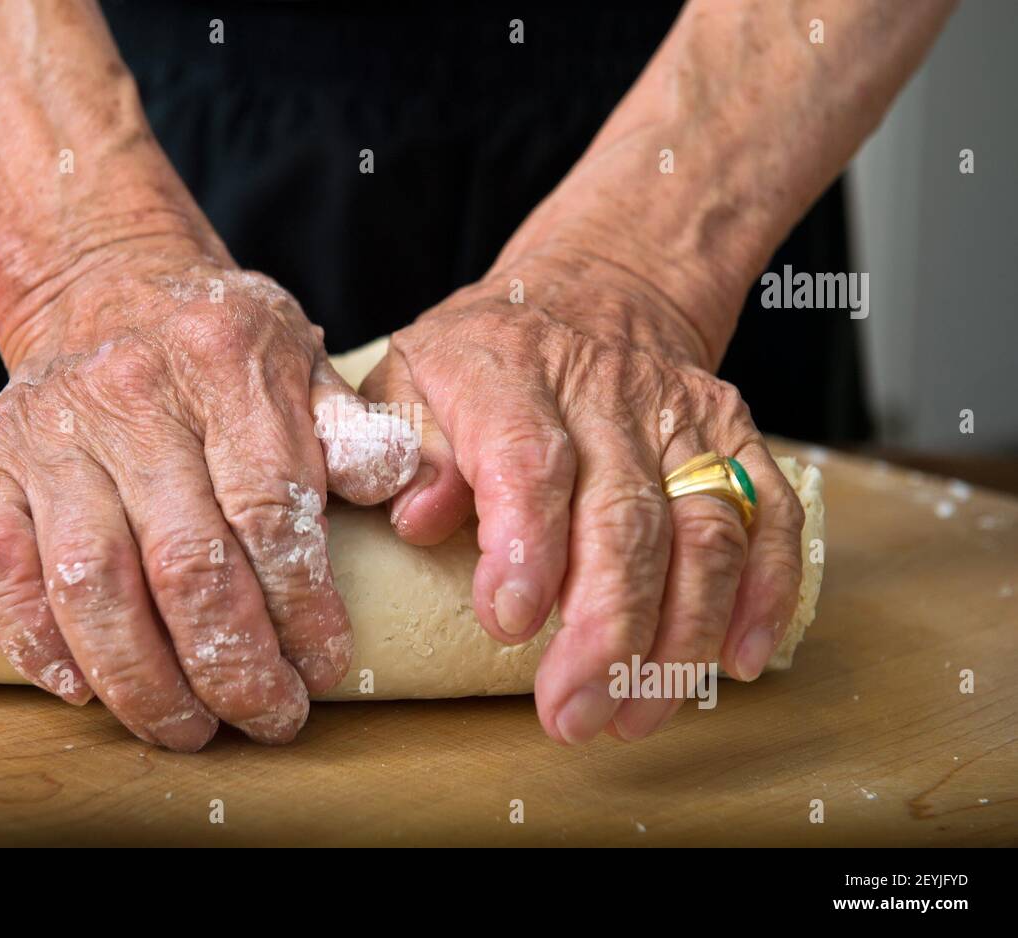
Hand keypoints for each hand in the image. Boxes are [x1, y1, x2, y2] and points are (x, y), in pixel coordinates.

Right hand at [0, 239, 415, 750]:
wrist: (102, 285)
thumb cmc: (215, 343)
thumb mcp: (301, 362)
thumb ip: (351, 429)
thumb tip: (397, 486)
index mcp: (224, 365)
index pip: (269, 511)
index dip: (300, 608)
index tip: (323, 667)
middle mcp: (130, 396)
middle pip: (182, 562)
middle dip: (231, 666)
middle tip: (266, 718)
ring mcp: (47, 432)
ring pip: (88, 583)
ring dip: (140, 678)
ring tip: (186, 727)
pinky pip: (0, 570)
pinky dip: (35, 644)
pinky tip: (84, 689)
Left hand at [361, 251, 804, 743]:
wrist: (599, 286)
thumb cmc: (488, 356)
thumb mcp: (413, 378)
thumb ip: (406, 449)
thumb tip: (418, 519)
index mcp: (509, 371)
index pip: (529, 460)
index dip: (527, 547)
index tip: (510, 623)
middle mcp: (606, 392)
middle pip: (625, 517)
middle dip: (606, 631)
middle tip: (575, 715)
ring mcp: (683, 416)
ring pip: (705, 531)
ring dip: (679, 637)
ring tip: (635, 714)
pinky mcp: (736, 437)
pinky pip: (769, 516)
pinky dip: (765, 593)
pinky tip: (735, 662)